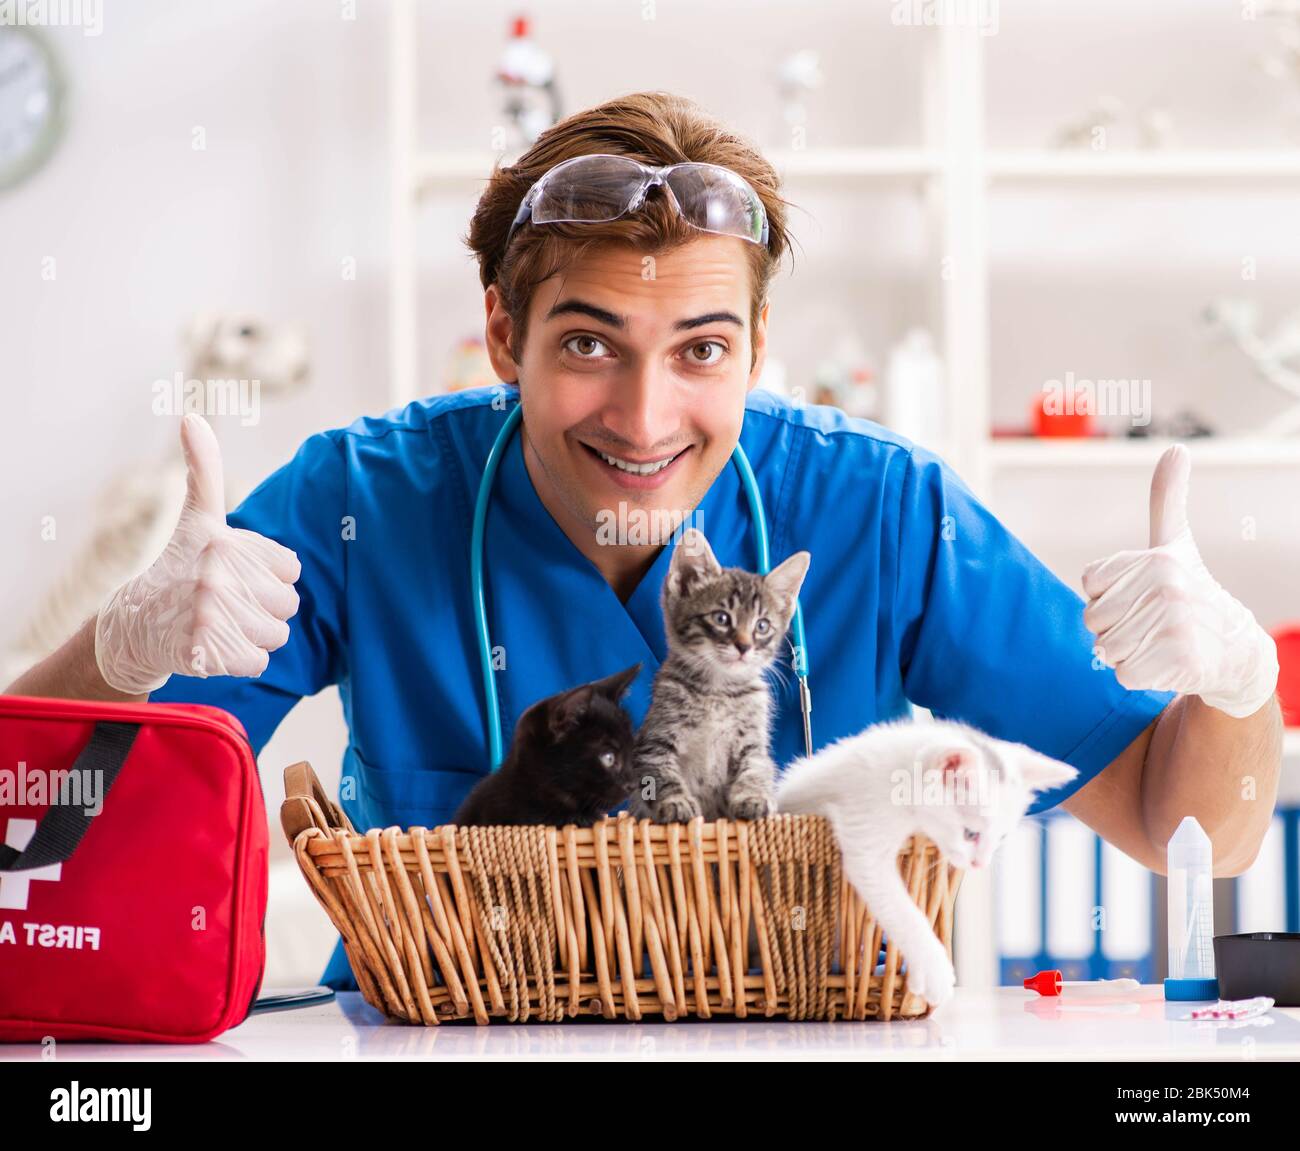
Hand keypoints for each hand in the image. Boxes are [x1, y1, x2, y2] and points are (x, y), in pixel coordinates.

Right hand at [94, 414, 301, 693]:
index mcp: (226, 542)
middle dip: (264, 610)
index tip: (235, 574)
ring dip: (253, 636)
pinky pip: (258, 661)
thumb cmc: (178, 568)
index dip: (269, 578)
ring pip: (276, 635)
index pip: (292, 571)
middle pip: (288, 605)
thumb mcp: (198, 518)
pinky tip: (214, 646)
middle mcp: (216, 574)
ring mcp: (209, 612)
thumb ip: (203, 469)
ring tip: (220, 623)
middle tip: (227, 603)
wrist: (134, 624)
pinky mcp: (205, 649)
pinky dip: (240, 661)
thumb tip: (191, 417)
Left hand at [1080, 444, 1277, 718]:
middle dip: (1113, 629)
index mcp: (1156, 561)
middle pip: (1092, 620)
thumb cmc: (1193, 592)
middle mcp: (1167, 590)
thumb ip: (1166, 501)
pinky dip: (1139, 676)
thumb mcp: (1177, 544)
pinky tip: (1167, 663)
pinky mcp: (1180, 663)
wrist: (1236, 649)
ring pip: (1105, 649)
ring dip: (1125, 653)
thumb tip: (1176, 449)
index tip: (1140, 595)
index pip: (1090, 585)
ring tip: (1158, 642)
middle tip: (1150, 624)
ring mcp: (1175, 626)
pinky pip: (1124, 675)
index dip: (1108, 596)